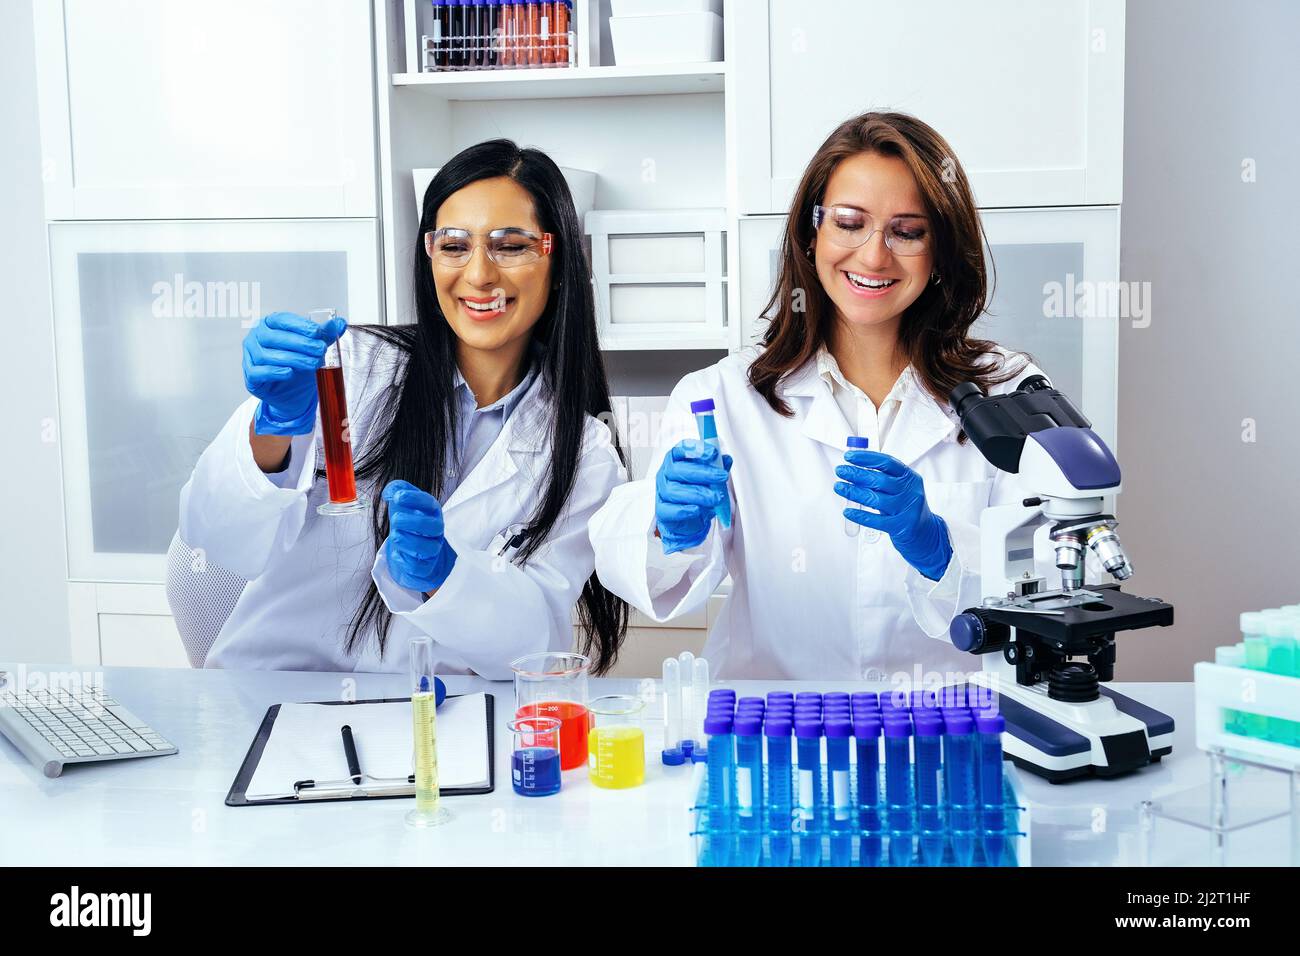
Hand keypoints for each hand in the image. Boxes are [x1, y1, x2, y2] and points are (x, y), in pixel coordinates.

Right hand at [243, 311, 346, 434]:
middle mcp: (256, 337)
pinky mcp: (250, 376)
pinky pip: (258, 372)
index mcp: (270, 325)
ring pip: (266, 355)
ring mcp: (250, 356)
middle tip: (320, 350)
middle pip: (273, 337)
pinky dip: (274, 371)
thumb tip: (340, 323)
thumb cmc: (298, 365)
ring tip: (312, 363)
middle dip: (300, 343)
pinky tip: (289, 372)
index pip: (281, 320)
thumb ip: (325, 335)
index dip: (299, 325)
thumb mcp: (313, 348)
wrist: (292, 392)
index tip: (317, 332)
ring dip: (292, 358)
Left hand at [381, 480, 457, 593]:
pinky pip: (419, 567)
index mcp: (431, 513)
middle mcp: (435, 531)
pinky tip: (397, 554)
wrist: (416, 552)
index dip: (415, 499)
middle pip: (434, 527)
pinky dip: (406, 561)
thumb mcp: (402, 505)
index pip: (429, 503)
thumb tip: (390, 492)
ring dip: (410, 542)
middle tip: (395, 519)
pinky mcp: (425, 567)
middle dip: (415, 522)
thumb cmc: (409, 525)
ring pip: (428, 548)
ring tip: (395, 536)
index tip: (398, 497)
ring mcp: (432, 550)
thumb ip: (396, 490)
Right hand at [654, 440, 732, 554]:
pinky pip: (668, 510)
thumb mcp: (711, 478)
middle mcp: (665, 474)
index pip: (679, 450)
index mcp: (675, 461)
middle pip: (677, 469)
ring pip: (673, 490)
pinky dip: (684, 510)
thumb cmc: (697, 494)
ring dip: (698, 494)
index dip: (695, 449)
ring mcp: (661, 493)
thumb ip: (717, 468)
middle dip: (703, 473)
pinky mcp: (661, 511)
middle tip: (722, 477)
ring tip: (715, 498)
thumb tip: (726, 459)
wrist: (689, 520)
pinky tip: (697, 510)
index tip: (713, 453)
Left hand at [834, 450, 952, 580]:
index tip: (849, 457)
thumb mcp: (901, 488)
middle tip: (840, 471)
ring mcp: (906, 509)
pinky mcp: (901, 526)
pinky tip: (848, 511)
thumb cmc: (906, 506)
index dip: (867, 458)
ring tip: (839, 487)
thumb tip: (854, 469)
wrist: (925, 532)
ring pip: (875, 499)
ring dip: (854, 492)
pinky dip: (860, 515)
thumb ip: (883, 479)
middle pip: (879, 480)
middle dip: (856, 474)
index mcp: (909, 477)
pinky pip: (876, 521)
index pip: (887, 462)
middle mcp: (910, 491)